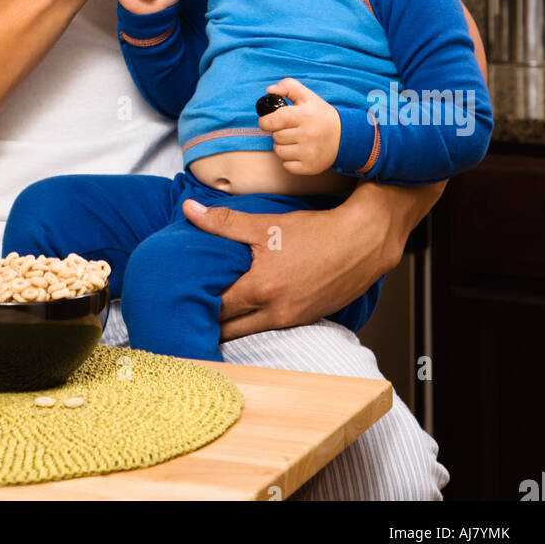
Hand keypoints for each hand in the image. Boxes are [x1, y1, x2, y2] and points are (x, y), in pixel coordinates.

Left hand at [181, 192, 387, 335]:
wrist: (362, 243)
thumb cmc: (315, 233)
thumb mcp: (266, 225)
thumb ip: (224, 222)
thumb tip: (189, 211)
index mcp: (260, 290)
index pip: (216, 309)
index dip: (196, 303)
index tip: (182, 296)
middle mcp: (274, 313)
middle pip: (229, 329)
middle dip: (210, 321)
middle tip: (192, 309)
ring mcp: (291, 320)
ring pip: (250, 333)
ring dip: (232, 326)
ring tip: (215, 312)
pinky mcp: (305, 320)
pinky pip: (271, 328)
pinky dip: (255, 323)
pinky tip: (249, 309)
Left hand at [260, 77, 340, 174]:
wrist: (345, 137)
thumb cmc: (322, 116)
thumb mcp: (308, 96)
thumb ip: (288, 86)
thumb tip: (270, 90)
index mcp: (305, 115)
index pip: (273, 121)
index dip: (266, 121)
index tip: (268, 122)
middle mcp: (307, 134)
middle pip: (276, 137)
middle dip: (278, 132)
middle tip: (290, 130)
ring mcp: (309, 152)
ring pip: (279, 151)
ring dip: (283, 146)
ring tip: (295, 141)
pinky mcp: (310, 166)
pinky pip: (287, 165)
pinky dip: (289, 160)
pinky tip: (299, 152)